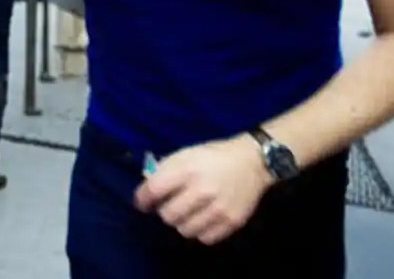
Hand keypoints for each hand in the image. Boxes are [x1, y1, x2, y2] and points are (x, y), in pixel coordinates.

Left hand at [134, 134, 273, 244]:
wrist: (252, 161)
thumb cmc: (212, 156)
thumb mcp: (184, 155)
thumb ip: (165, 172)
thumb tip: (147, 192)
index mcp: (186, 169)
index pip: (153, 190)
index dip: (142, 199)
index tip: (142, 203)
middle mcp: (201, 190)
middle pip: (168, 215)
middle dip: (164, 211)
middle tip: (170, 205)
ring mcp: (218, 208)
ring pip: (185, 230)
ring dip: (182, 222)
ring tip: (188, 213)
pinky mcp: (232, 221)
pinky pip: (205, 238)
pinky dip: (200, 231)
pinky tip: (203, 219)